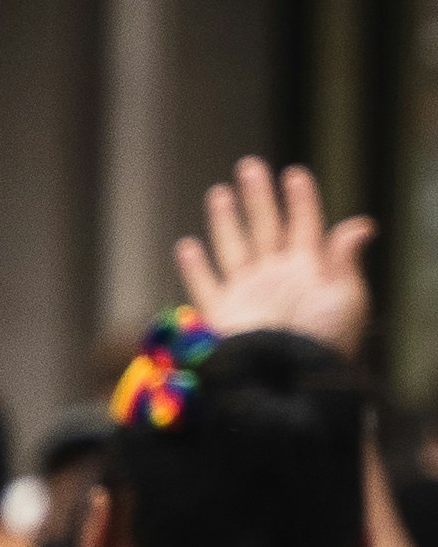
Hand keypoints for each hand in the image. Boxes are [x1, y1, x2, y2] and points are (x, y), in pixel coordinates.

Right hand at [174, 154, 371, 356]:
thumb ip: (345, 258)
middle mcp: (275, 279)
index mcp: (308, 272)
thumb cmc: (324, 341)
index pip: (304, 226)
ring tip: (218, 192)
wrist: (289, 381)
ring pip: (233, 248)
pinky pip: (204, 287)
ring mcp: (247, 296)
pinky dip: (194, 268)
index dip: (301, 200)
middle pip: (265, 227)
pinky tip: (186, 246)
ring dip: (225, 221)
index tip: (295, 174)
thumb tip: (361, 224)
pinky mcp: (222, 316)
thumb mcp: (347, 296)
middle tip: (250, 166)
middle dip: (258, 196)